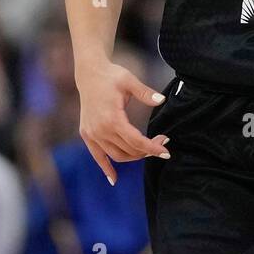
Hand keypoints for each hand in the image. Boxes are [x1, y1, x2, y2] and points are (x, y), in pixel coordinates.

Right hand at [76, 61, 170, 185]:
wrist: (89, 74)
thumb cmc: (111, 75)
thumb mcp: (129, 81)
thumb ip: (145, 92)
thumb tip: (162, 100)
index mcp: (112, 118)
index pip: (136, 141)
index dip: (153, 148)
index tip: (166, 152)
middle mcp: (100, 130)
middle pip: (128, 150)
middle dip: (148, 150)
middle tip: (163, 142)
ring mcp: (92, 134)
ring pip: (116, 156)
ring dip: (134, 157)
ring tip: (148, 149)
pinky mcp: (87, 135)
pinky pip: (98, 156)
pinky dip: (106, 168)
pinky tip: (114, 180)